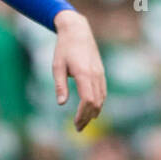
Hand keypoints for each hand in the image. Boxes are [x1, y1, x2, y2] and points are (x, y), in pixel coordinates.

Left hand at [52, 9, 106, 131]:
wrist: (77, 31)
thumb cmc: (64, 48)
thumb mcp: (57, 66)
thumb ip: (60, 85)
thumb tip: (61, 103)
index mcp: (84, 74)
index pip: (87, 100)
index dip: (82, 115)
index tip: (75, 124)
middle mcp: (95, 75)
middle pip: (96, 103)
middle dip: (87, 118)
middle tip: (78, 129)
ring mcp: (100, 73)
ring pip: (101, 98)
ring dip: (94, 112)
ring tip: (84, 122)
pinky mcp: (101, 72)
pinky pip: (102, 91)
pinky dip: (98, 103)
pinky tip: (91, 110)